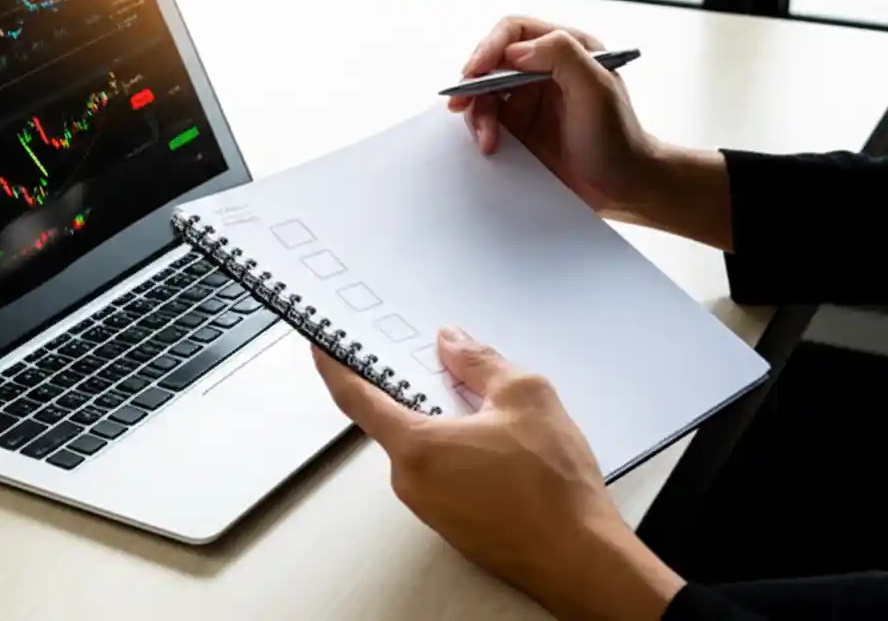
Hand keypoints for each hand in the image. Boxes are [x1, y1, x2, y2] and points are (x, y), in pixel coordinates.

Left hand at [311, 328, 683, 620]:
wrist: (581, 558)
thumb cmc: (554, 490)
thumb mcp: (523, 396)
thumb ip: (478, 361)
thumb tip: (452, 343)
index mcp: (416, 447)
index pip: (355, 398)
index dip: (334, 366)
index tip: (321, 347)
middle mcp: (412, 482)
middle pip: (396, 420)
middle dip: (416, 390)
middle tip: (443, 366)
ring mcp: (430, 507)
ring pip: (424, 449)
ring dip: (446, 424)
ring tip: (491, 413)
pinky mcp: (452, 524)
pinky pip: (442, 474)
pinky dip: (459, 452)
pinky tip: (499, 448)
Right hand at [450, 16, 734, 250]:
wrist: (623, 187)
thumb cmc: (619, 140)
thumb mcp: (597, 90)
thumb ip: (562, 57)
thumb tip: (514, 51)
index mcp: (567, 50)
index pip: (515, 32)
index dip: (489, 46)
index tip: (475, 70)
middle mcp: (545, 70)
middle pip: (492, 62)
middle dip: (473, 83)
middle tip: (461, 105)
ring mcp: (530, 99)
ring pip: (485, 93)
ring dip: (477, 113)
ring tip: (487, 141)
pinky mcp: (520, 128)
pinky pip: (488, 120)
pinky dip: (481, 130)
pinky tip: (490, 146)